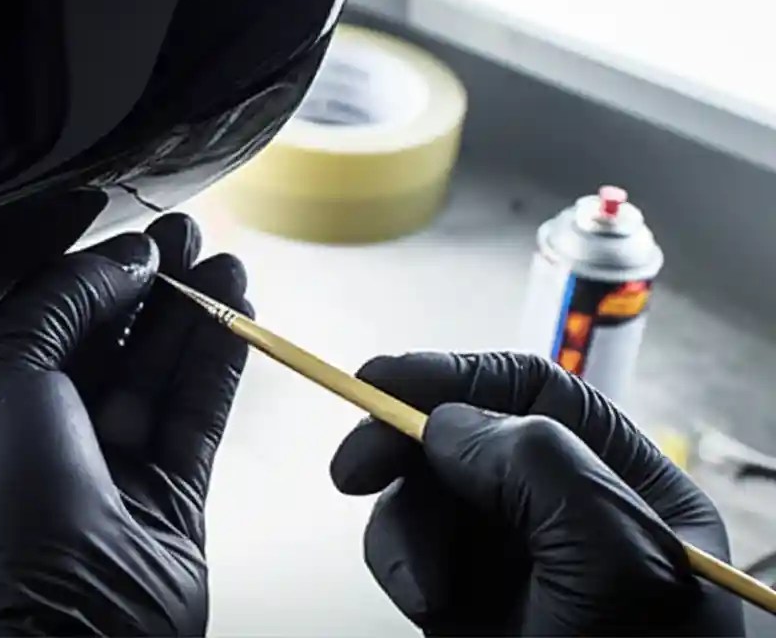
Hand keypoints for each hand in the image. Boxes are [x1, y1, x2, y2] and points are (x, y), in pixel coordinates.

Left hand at [0, 213, 249, 635]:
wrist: (46, 636)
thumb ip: (57, 299)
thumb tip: (119, 260)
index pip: (14, 317)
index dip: (66, 268)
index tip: (110, 228)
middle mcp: (23, 440)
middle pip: (90, 338)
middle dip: (135, 281)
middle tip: (178, 232)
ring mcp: (94, 472)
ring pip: (148, 372)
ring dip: (183, 312)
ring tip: (217, 258)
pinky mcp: (159, 501)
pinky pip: (191, 414)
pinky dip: (214, 361)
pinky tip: (233, 312)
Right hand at [330, 352, 742, 635]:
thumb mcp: (615, 569)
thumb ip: (540, 469)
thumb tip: (447, 424)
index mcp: (628, 488)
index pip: (534, 393)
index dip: (453, 374)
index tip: (381, 384)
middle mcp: (565, 512)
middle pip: (461, 436)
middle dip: (402, 447)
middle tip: (351, 468)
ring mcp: (511, 559)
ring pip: (422, 495)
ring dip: (403, 531)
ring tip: (428, 594)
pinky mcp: (466, 600)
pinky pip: (406, 550)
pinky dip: (398, 566)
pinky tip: (428, 605)